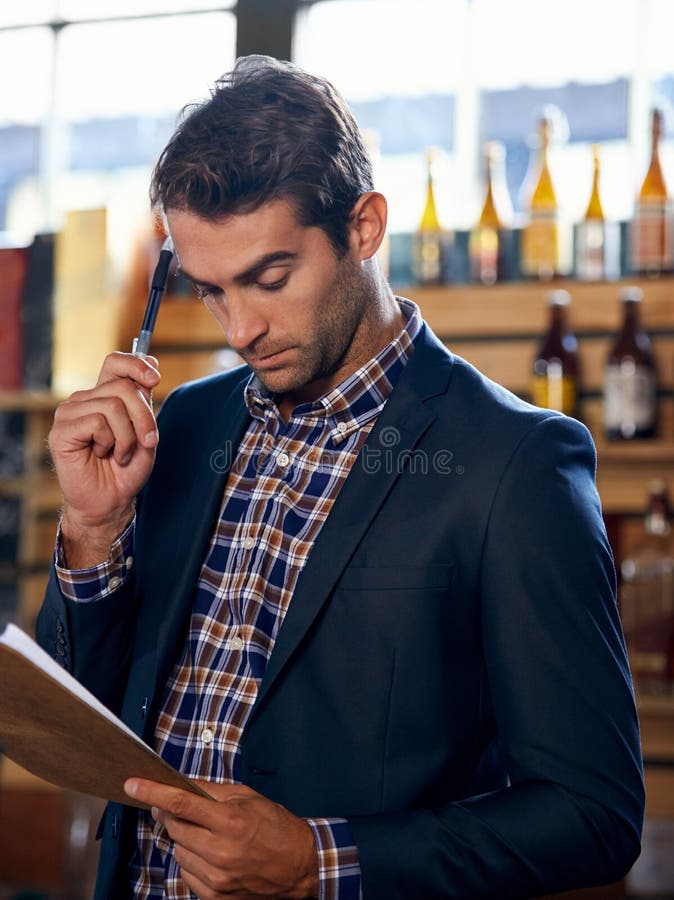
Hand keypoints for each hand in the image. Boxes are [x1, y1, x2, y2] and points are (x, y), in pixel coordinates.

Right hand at [49, 353, 160, 563]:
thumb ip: (145, 400)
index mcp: (104, 396)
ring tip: (120, 454)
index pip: (115, 363)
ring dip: (128, 436)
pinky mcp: (62, 430)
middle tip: (147, 442)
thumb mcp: (145, 431)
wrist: (111, 501)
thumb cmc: (126, 469)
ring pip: (113, 405)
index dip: (136, 364)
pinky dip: (111, 442)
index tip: (155, 379)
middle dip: (144, 417)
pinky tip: (103, 454)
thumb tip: (153, 363)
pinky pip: (98, 422)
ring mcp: (70, 413)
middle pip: (123, 387)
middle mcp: (85, 400)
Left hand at [124, 778, 318, 899]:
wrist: (300, 867)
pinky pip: (186, 873)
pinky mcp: (215, 896)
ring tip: (209, 835)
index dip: (153, 791)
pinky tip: (211, 854)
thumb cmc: (276, 828)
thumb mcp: (249, 798)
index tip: (133, 784)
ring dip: (185, 839)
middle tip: (181, 808)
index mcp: (231, 821)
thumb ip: (213, 791)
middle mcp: (221, 851)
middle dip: (172, 814)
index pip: (181, 803)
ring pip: (178, 851)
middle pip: (175, 827)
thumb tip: (181, 786)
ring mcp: (217, 878)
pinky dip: (192, 860)